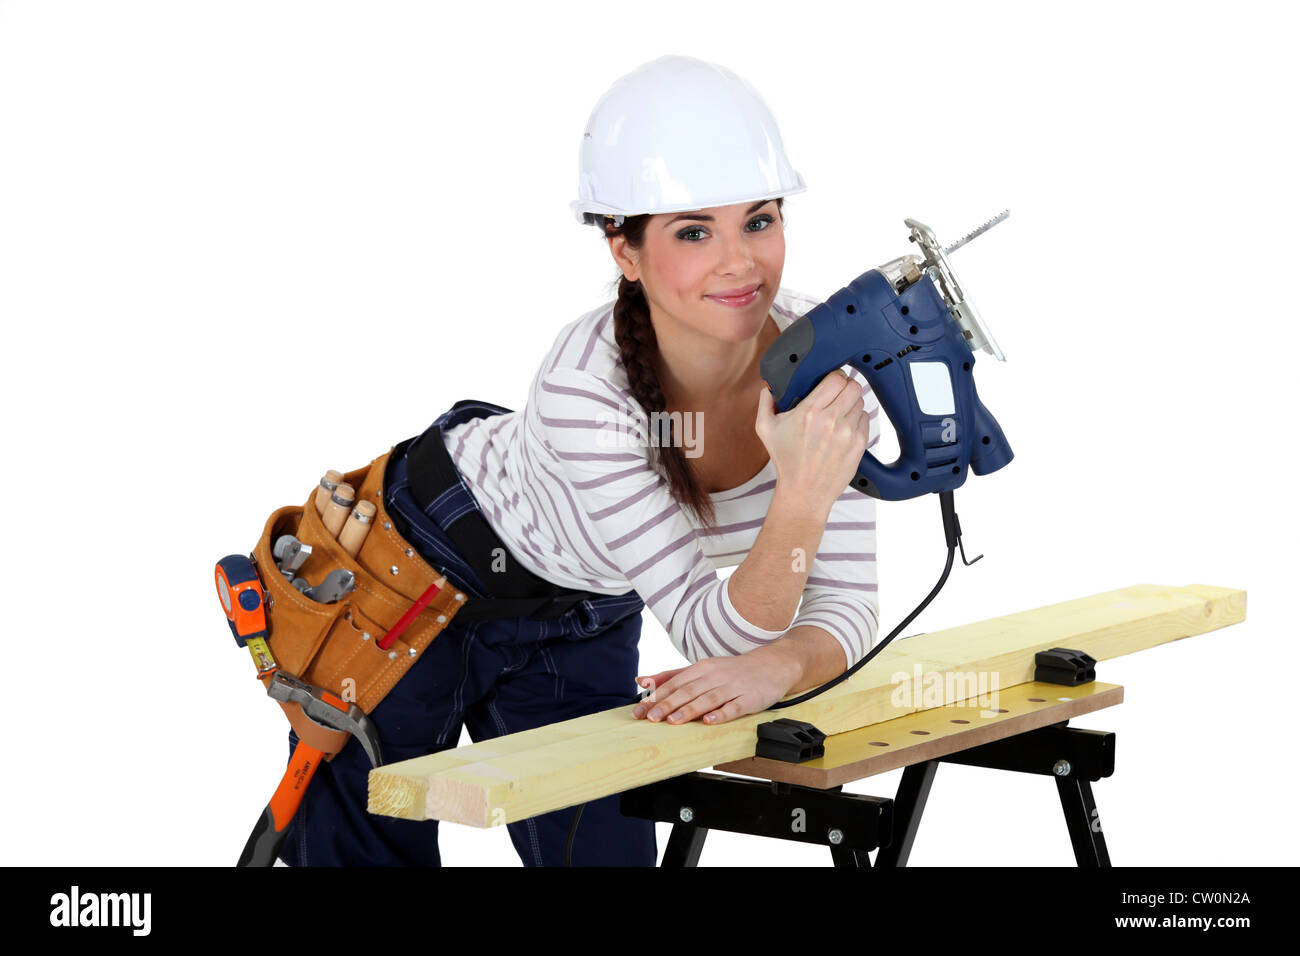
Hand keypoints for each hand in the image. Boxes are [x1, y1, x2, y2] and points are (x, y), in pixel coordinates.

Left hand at [631, 647, 800, 724]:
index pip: (675, 683)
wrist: (773, 664)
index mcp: (702, 668)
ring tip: (674, 721)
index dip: (657, 697)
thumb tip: (642, 680)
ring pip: (708, 698)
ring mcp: (733, 687)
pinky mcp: (749, 698)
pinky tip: (710, 721)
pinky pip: (734, 707)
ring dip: (690, 710)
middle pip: (688, 690)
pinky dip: (721, 714)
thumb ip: (673, 675)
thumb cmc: (733, 670)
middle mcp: (715, 676)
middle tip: (651, 718)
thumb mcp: (702, 668)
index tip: (640, 710)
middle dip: (668, 704)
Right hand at [755, 371, 870, 508]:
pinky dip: (856, 420)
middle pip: (853, 386)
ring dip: (851, 404)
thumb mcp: (765, 429)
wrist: (804, 492)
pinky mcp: (859, 444)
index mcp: (808, 412)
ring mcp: (847, 433)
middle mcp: (830, 421)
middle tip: (837, 396)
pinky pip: (865, 419)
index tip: (829, 383)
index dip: (834, 377)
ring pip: (861, 401)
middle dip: (845, 388)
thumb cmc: (786, 460)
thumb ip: (765, 401)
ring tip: (838, 414)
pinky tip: (843, 428)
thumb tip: (770, 384)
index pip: (836, 378)